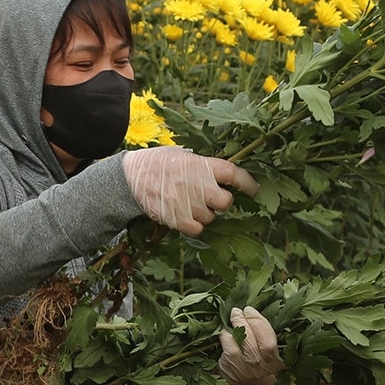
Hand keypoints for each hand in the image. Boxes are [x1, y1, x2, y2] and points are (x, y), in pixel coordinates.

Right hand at [121, 147, 258, 236]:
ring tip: (189, 204)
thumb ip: (204, 165)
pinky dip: (194, 225)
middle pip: (225, 202)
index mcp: (202, 165)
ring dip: (205, 213)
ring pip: (210, 217)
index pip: (234, 175)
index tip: (254, 189)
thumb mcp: (183, 155)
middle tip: (211, 198)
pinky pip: (197, 229)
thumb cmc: (158, 163)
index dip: (247, 184)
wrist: (130, 176)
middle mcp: (198, 184)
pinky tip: (186, 216)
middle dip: (222, 202)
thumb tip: (225, 176)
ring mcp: (188, 203)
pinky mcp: (177, 219)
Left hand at [218, 306, 281, 384]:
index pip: (274, 339)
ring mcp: (252, 370)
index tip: (249, 310)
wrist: (239, 380)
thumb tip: (252, 307)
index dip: (260, 322)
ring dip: (238, 326)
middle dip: (251, 322)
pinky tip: (225, 332)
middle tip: (239, 311)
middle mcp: (269, 366)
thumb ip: (263, 329)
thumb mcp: (263, 344)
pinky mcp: (236, 371)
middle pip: (265, 344)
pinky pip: (232, 350)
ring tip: (234, 316)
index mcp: (281, 358)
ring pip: (247, 345)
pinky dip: (227, 337)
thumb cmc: (253, 354)